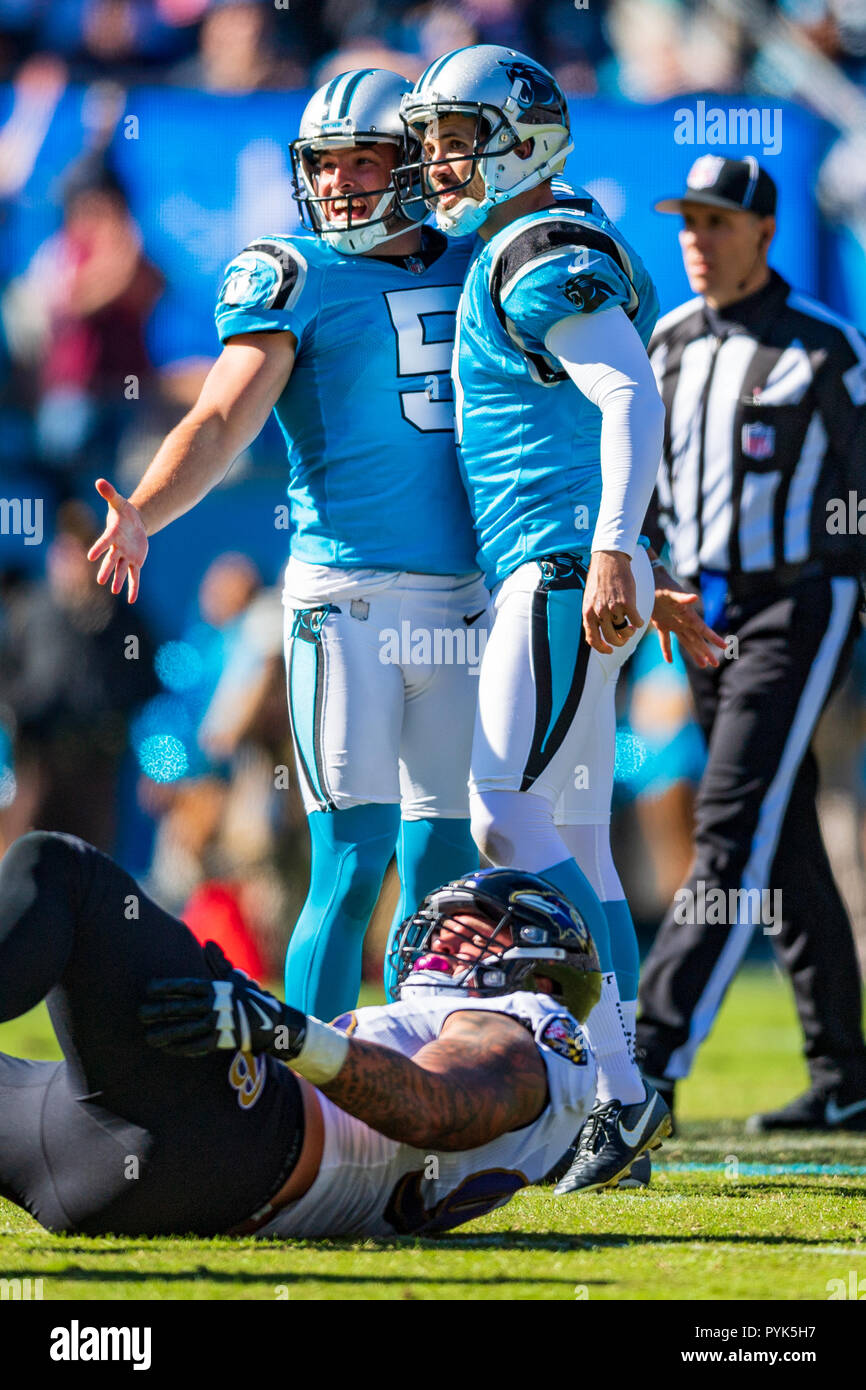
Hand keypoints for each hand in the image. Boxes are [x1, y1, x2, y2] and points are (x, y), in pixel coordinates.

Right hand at [87, 477, 148, 603]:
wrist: (134, 522)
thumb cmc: (124, 512)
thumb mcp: (119, 502)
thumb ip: (109, 493)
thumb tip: (99, 481)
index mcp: (112, 535)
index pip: (104, 542)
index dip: (98, 548)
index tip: (90, 556)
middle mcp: (117, 548)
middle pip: (111, 560)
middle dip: (107, 570)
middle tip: (100, 580)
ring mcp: (126, 556)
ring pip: (122, 570)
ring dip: (119, 580)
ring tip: (115, 591)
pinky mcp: (135, 561)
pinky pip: (135, 576)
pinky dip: (133, 588)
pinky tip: (131, 599)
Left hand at [140, 948, 307, 1058]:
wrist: (274, 1023)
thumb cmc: (251, 998)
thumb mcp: (237, 978)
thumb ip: (219, 963)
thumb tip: (207, 943)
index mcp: (218, 988)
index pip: (186, 985)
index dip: (166, 986)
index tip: (148, 988)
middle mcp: (217, 1005)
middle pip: (182, 1007)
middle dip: (159, 1010)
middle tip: (140, 1013)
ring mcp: (220, 1024)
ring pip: (186, 1029)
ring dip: (166, 1033)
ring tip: (149, 1037)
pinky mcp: (223, 1041)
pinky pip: (197, 1046)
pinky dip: (182, 1047)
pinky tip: (168, 1048)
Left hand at [582, 550, 642, 653]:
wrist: (609, 560)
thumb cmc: (600, 579)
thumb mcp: (590, 599)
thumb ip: (594, 614)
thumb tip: (600, 631)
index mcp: (588, 613)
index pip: (593, 640)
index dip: (602, 649)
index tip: (610, 650)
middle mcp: (599, 612)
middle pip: (611, 638)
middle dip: (620, 642)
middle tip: (624, 637)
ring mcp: (613, 607)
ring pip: (624, 631)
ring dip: (630, 632)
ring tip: (631, 627)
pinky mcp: (627, 601)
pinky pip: (636, 621)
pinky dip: (639, 623)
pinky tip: (639, 620)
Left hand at [651, 568, 726, 667]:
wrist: (650, 581)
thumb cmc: (662, 585)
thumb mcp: (672, 592)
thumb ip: (683, 597)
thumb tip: (695, 598)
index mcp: (688, 615)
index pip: (703, 630)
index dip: (713, 638)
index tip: (725, 646)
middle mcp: (682, 621)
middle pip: (697, 640)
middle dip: (706, 652)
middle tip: (714, 664)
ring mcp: (673, 623)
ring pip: (685, 641)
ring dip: (693, 653)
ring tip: (702, 665)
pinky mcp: (661, 624)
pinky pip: (665, 640)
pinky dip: (667, 650)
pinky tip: (670, 661)